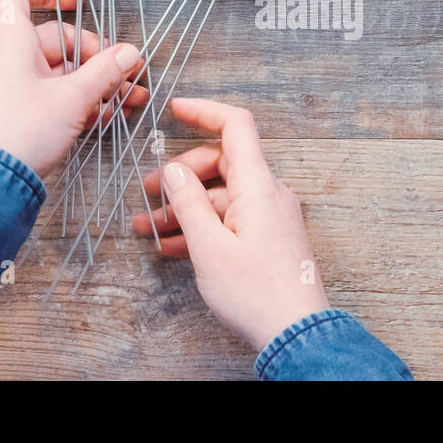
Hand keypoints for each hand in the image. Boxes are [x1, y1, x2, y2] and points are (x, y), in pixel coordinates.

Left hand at [0, 0, 147, 177]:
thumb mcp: (73, 98)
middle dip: (95, 53)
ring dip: (96, 81)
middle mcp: (10, 60)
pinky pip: (55, 97)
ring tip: (129, 98)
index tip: (76, 0)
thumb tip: (128, 53)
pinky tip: (109, 115)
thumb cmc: (19, 133)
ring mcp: (15, 88)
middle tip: (124, 72)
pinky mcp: (21, 115)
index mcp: (12, 42)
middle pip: (54, 38)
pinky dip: (82, 101)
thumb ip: (104, 72)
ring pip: (60, 72)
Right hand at [132, 98, 329, 350]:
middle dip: (181, 174)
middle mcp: (268, 193)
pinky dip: (203, 226)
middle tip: (148, 192)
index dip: (204, 111)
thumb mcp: (209, 248)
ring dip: (185, 207)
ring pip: (221, 196)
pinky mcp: (269, 237)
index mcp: (258, 186)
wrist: (295, 333)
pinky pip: (231, 219)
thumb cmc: (257, 293)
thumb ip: (188, 204)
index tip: (174, 109)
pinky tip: (173, 245)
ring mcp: (270, 216)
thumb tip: (173, 170)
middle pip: (221, 163)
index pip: (235, 126)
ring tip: (147, 227)